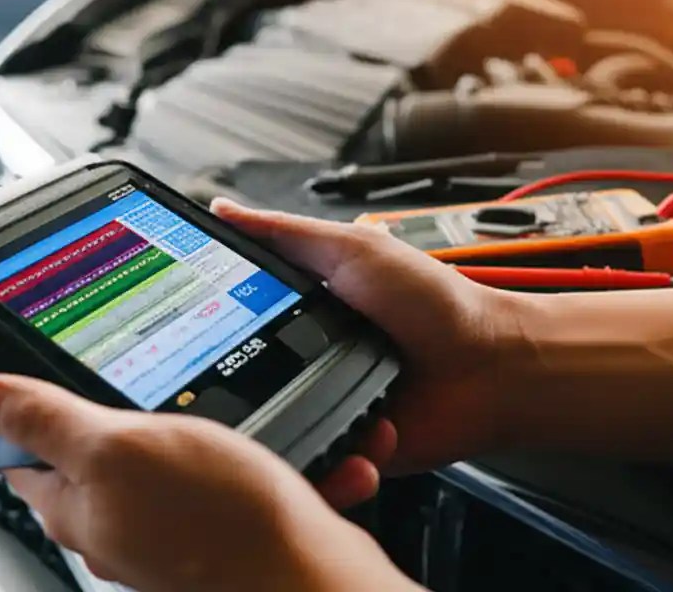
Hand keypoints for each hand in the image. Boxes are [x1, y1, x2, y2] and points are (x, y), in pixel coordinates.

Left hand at [0, 374, 417, 591]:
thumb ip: (48, 423)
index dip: (23, 409)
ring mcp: (178, 534)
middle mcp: (122, 525)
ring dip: (218, 428)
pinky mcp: (231, 534)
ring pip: (183, 461)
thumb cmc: (219, 529)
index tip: (42, 367)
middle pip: (105, 454)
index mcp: (79, 506)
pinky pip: (244, 481)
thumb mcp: (119, 450)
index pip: (23, 455)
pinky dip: (269, 458)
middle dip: (138, 406)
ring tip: (245, 407)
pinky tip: (288, 447)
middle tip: (165, 372)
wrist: (314, 583)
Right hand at [212, 199, 525, 497]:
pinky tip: (357, 430)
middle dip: (231, 382)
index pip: (230, 316)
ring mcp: (322, 404)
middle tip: (237, 373)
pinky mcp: (344, 447)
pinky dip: (330, 456)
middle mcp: (303, 358)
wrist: (493, 368)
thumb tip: (222, 209)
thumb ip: (285, 233)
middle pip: (237, 377)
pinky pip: (313, 464)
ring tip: (314, 399)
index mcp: (299, 310)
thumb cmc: (436, 303)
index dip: (202, 321)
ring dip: (284, 419)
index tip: (179, 323)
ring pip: (268, 426)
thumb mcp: (352, 249)